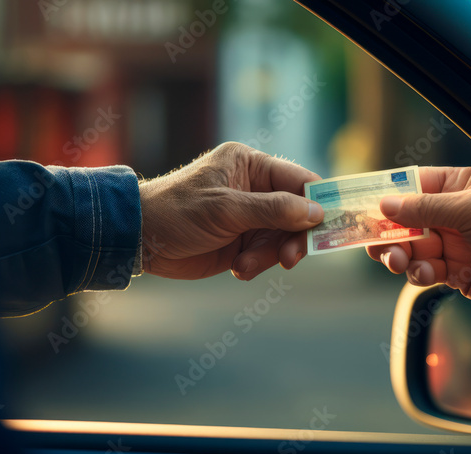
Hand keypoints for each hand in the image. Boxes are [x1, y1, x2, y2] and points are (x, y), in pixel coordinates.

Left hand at [139, 142, 323, 279]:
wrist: (140, 239)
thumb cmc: (177, 211)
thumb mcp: (226, 208)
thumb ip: (273, 210)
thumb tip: (317, 211)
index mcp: (252, 165)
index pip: (300, 180)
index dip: (318, 203)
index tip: (329, 227)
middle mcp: (255, 189)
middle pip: (297, 214)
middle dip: (293, 238)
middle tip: (289, 258)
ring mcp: (249, 217)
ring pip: (283, 239)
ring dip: (269, 256)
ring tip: (244, 267)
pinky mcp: (242, 243)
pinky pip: (266, 255)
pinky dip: (257, 265)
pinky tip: (238, 270)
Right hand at [366, 167, 470, 318]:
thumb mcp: (470, 210)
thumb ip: (424, 207)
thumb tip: (385, 203)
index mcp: (459, 187)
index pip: (412, 186)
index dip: (385, 196)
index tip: (359, 208)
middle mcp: (454, 214)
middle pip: (404, 221)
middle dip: (388, 233)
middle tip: (374, 245)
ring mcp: (455, 245)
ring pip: (411, 249)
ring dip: (400, 256)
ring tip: (399, 263)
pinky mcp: (457, 274)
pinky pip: (425, 272)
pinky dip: (419, 274)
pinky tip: (426, 276)